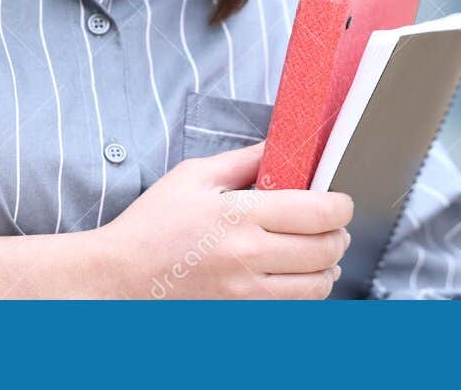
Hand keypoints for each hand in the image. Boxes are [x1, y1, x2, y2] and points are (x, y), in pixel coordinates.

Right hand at [87, 140, 353, 298]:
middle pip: (326, 250)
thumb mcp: (193, 176)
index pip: (318, 213)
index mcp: (239, 215)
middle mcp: (248, 257)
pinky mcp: (240, 315)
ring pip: (317, 287)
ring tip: (318, 252)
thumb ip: (243, 160)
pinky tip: (294, 276)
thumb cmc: (152, 224)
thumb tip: (281, 145)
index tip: (339, 200)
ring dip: (328, 267)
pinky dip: (304, 292)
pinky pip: (292, 309)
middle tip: (333, 224)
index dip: (341, 205)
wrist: (119, 279)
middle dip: (339, 234)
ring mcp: (245, 293)